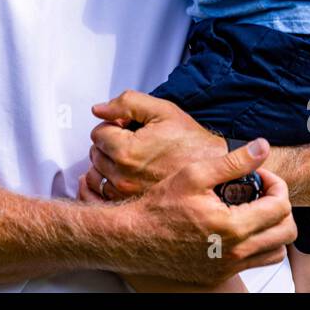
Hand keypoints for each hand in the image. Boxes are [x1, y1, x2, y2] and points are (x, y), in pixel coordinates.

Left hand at [80, 90, 230, 200]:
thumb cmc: (191, 141)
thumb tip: (99, 109)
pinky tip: (126, 172)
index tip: (132, 126)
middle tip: (136, 140)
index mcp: (127, 151)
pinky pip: (101, 192)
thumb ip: (126, 103)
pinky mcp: (130, 205)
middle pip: (96, 152)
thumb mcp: (162, 110)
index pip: (99, 132)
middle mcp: (122, 176)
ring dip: (108, 161)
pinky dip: (108, 180)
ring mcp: (125, 193)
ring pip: (96, 172)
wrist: (213, 170)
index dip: (116, 124)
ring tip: (134, 156)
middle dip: (111, 142)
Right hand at [92, 138, 293, 286]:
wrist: (135, 237)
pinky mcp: (220, 275)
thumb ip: (234, 162)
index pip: (280, 207)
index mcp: (233, 227)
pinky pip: (255, 262)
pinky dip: (257, 244)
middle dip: (281, 206)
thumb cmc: (160, 205)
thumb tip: (262, 147)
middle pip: (287, 232)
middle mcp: (235, 252)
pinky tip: (238, 226)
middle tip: (262, 192)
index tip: (260, 175)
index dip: (276, 184)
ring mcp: (229, 267)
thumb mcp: (195, 175)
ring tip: (253, 209)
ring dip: (273, 229)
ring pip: (276, 252)